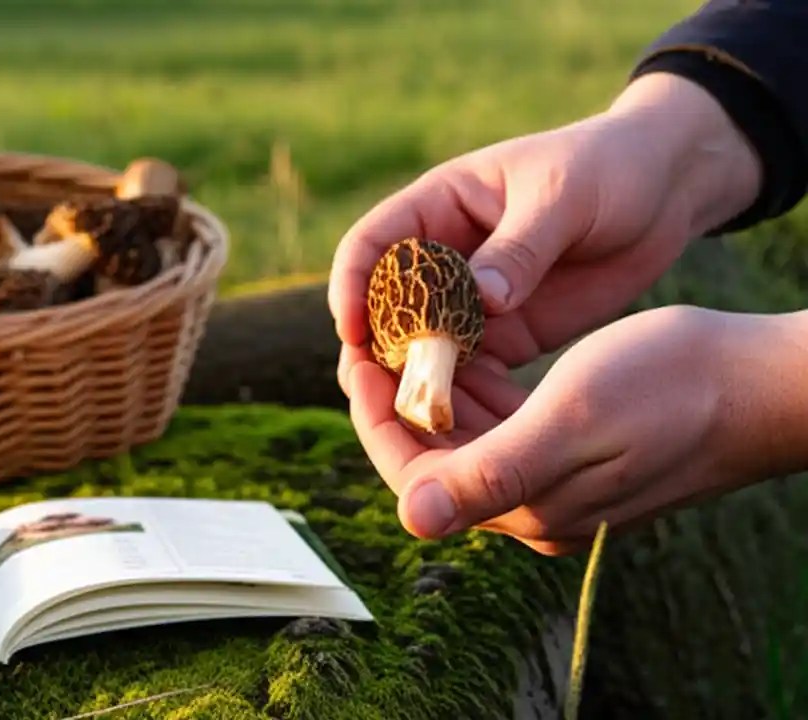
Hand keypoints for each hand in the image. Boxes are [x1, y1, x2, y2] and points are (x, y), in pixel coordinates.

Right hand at [329, 72, 761, 388]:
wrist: (666, 191)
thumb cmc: (607, 169)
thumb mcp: (564, 196)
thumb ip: (522, 246)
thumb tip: (482, 299)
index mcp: (439, 206)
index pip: (370, 245)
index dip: (351, 286)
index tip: (353, 329)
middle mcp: (443, 257)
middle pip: (383, 307)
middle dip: (373, 348)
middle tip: (371, 391)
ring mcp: (471, 300)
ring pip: (419, 345)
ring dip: (410, 380)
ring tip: (411, 416)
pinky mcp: (506, 334)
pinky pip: (467, 370)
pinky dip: (457, 395)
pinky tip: (459, 423)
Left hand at [348, 305, 807, 554]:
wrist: (757, 383)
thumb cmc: (673, 386)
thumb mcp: (571, 416)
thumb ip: (492, 470)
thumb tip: (411, 521)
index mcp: (524, 506)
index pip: (415, 478)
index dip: (377, 421)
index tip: (357, 361)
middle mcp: (531, 506)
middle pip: (432, 460)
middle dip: (397, 403)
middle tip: (370, 342)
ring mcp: (553, 482)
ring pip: (463, 440)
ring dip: (432, 393)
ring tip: (407, 336)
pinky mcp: (573, 455)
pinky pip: (501, 427)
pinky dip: (475, 389)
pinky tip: (463, 348)